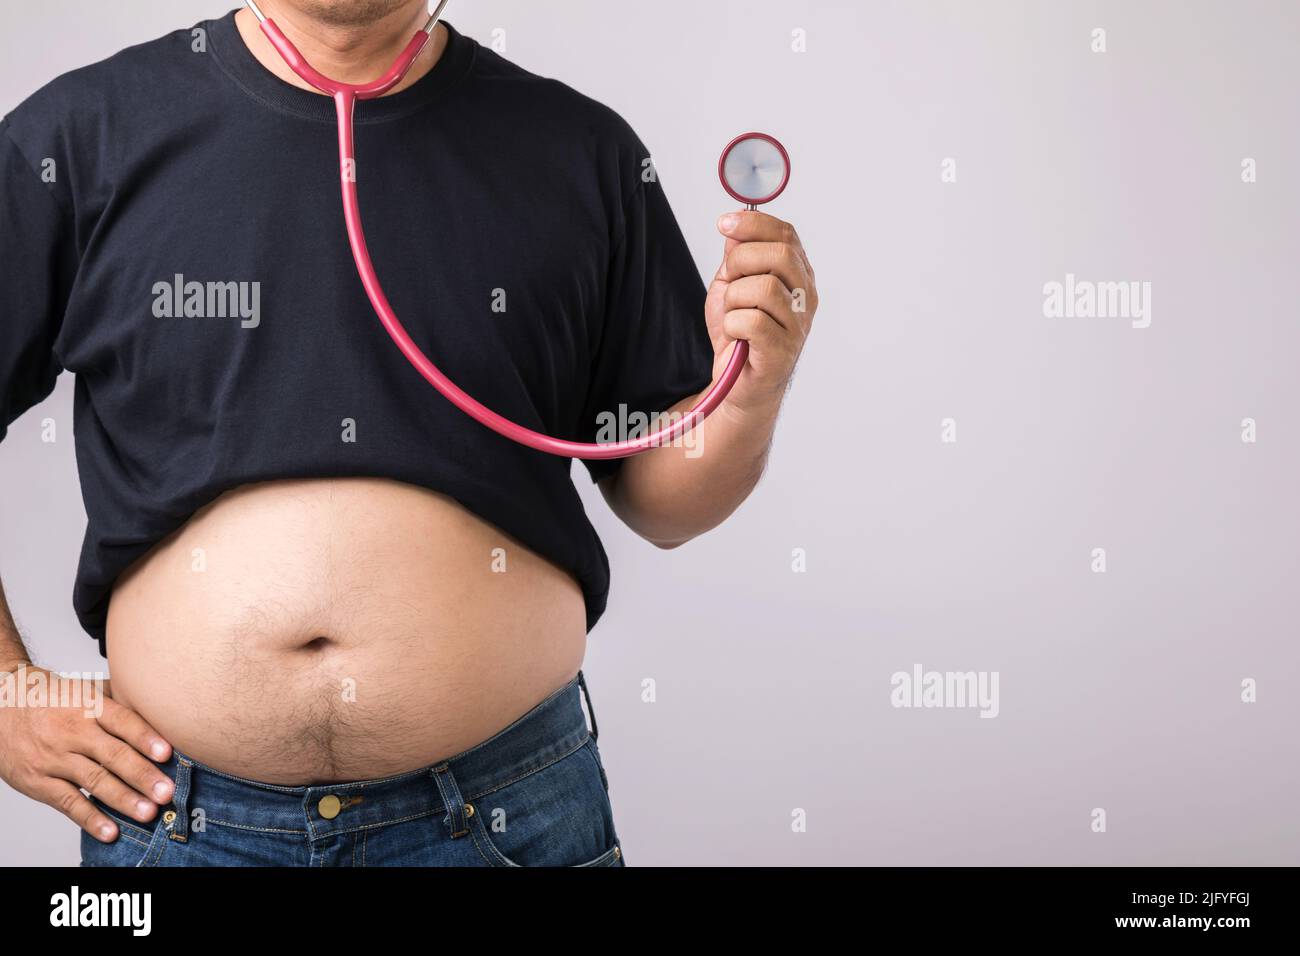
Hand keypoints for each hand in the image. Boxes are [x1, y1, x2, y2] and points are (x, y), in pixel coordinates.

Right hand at [0, 665, 173, 842]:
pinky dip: (90, 818)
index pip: (121, 721)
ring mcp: (54, 758)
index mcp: (87, 706)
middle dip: (142, 776)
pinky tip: (110, 831)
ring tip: (148, 812)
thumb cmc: (52, 699)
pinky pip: (67, 802)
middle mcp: (72, 732)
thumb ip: (118, 699)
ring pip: (93, 781)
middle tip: (167, 793)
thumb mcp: (83, 689)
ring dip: (123, 799)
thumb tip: (160, 707)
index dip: (144, 738)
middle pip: (112, 755)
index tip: (167, 754)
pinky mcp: (38, 782)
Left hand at [705, 209, 817, 417]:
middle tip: (729, 280)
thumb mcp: (731, 286)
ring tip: (732, 314)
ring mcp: (798, 325)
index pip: (786, 235)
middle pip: (780, 255)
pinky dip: (732, 325)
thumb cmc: (738, 334)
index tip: (725, 223)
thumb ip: (736, 257)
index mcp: (797, 276)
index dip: (754, 224)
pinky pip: (753, 321)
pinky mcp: (782, 350)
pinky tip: (735, 335)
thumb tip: (735, 226)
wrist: (736, 382)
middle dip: (741, 261)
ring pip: (764, 288)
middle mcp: (805, 297)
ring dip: (734, 298)